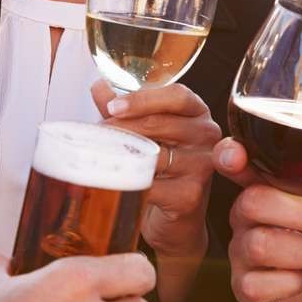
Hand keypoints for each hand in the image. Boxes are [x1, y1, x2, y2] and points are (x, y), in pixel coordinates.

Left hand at [93, 81, 218, 259]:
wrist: (178, 216)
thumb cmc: (163, 167)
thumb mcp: (144, 131)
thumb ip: (123, 109)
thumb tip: (99, 86)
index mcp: (197, 112)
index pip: (177, 96)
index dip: (142, 99)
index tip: (112, 107)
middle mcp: (206, 135)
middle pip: (161, 123)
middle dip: (121, 128)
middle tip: (94, 134)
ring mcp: (202, 166)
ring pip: (154, 155)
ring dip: (120, 155)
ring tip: (98, 156)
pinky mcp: (191, 195)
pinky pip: (151, 185)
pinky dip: (127, 183)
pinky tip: (112, 181)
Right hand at [213, 137, 301, 301]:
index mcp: (266, 185)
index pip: (234, 161)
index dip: (231, 155)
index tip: (236, 155)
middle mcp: (246, 214)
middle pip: (254, 201)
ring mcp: (242, 251)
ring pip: (260, 243)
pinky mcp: (247, 287)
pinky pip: (260, 283)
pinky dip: (294, 281)